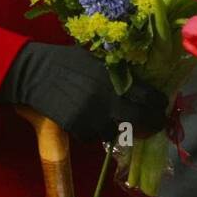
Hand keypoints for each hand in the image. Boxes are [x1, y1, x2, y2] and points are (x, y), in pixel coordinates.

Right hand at [0, 43, 167, 142]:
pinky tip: (99, 123)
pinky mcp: (77, 128)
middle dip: (153, 124)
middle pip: (141, 119)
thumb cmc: (68, 60)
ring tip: (126, 124)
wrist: (33, 73)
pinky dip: (101, 132)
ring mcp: (92, 116)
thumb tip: (144, 82)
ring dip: (124, 129)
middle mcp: (106, 99)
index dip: (159, 103)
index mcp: (114, 78)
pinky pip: (97, 137)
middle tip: (156, 124)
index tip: (162, 105)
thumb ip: (119, 71)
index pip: (149, 96)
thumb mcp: (98, 59)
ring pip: (119, 132)